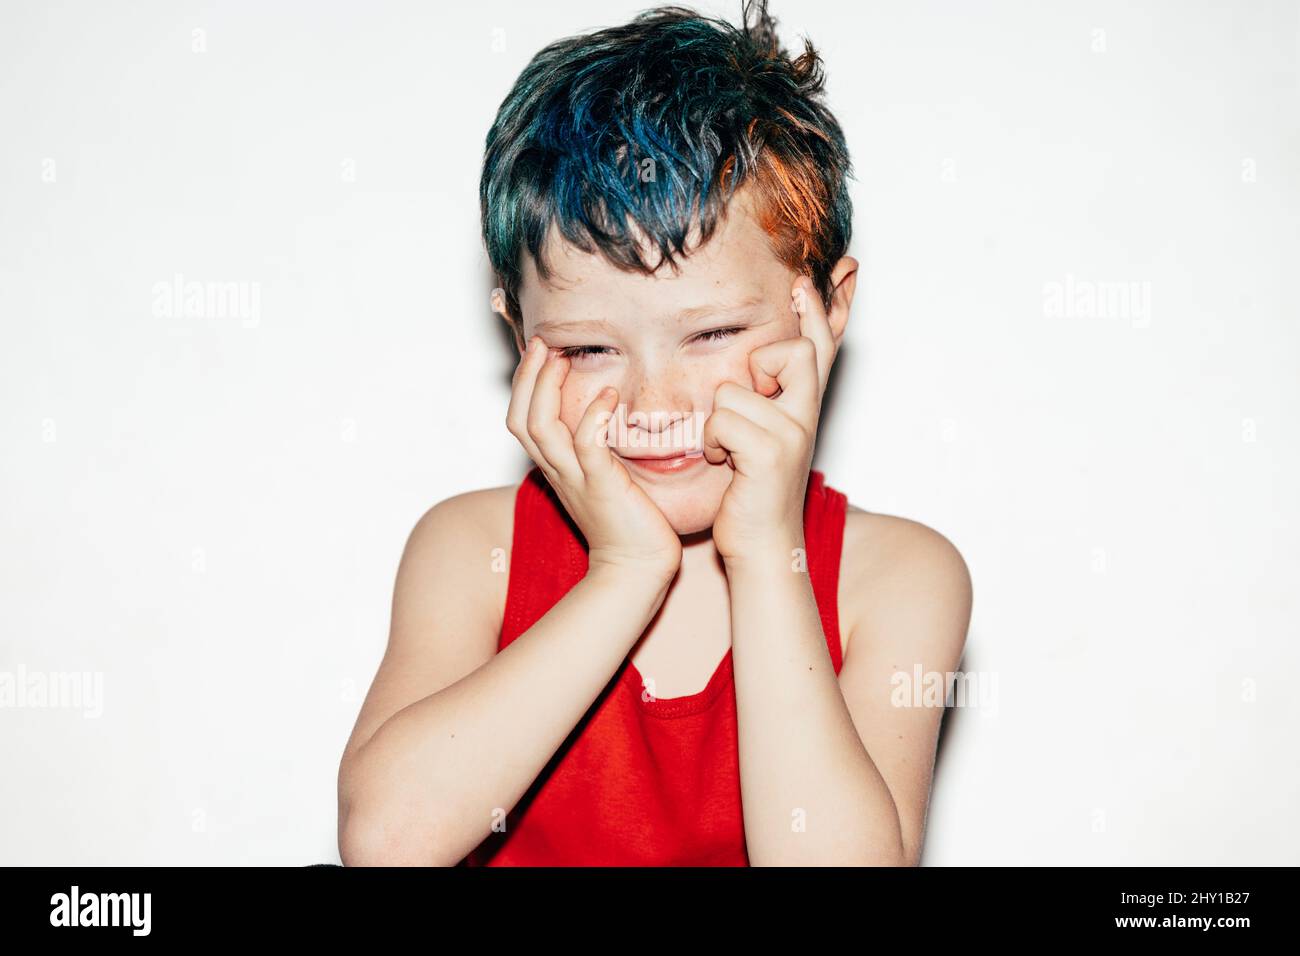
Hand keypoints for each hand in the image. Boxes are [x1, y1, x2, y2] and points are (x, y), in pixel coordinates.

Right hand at [507, 336, 682, 579]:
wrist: (637, 567)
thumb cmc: (628, 522)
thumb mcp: (603, 477)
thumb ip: (596, 449)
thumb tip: (606, 414)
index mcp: (556, 468)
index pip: (521, 420)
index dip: (525, 384)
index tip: (541, 352)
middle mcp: (558, 471)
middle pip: (520, 418)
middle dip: (528, 377)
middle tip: (544, 343)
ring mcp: (577, 479)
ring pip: (541, 428)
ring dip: (548, 388)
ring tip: (564, 359)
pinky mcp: (603, 486)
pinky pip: (587, 446)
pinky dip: (593, 417)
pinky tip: (610, 396)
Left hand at [702, 277, 837, 564]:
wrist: (761, 544)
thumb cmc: (753, 491)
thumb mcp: (762, 437)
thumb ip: (764, 398)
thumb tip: (754, 361)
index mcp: (805, 408)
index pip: (822, 347)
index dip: (820, 310)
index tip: (815, 277)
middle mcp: (807, 415)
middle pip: (797, 351)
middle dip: (765, 362)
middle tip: (758, 390)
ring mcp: (794, 434)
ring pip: (734, 390)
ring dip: (718, 422)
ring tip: (727, 451)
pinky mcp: (771, 453)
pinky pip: (722, 419)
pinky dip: (711, 442)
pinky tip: (723, 463)